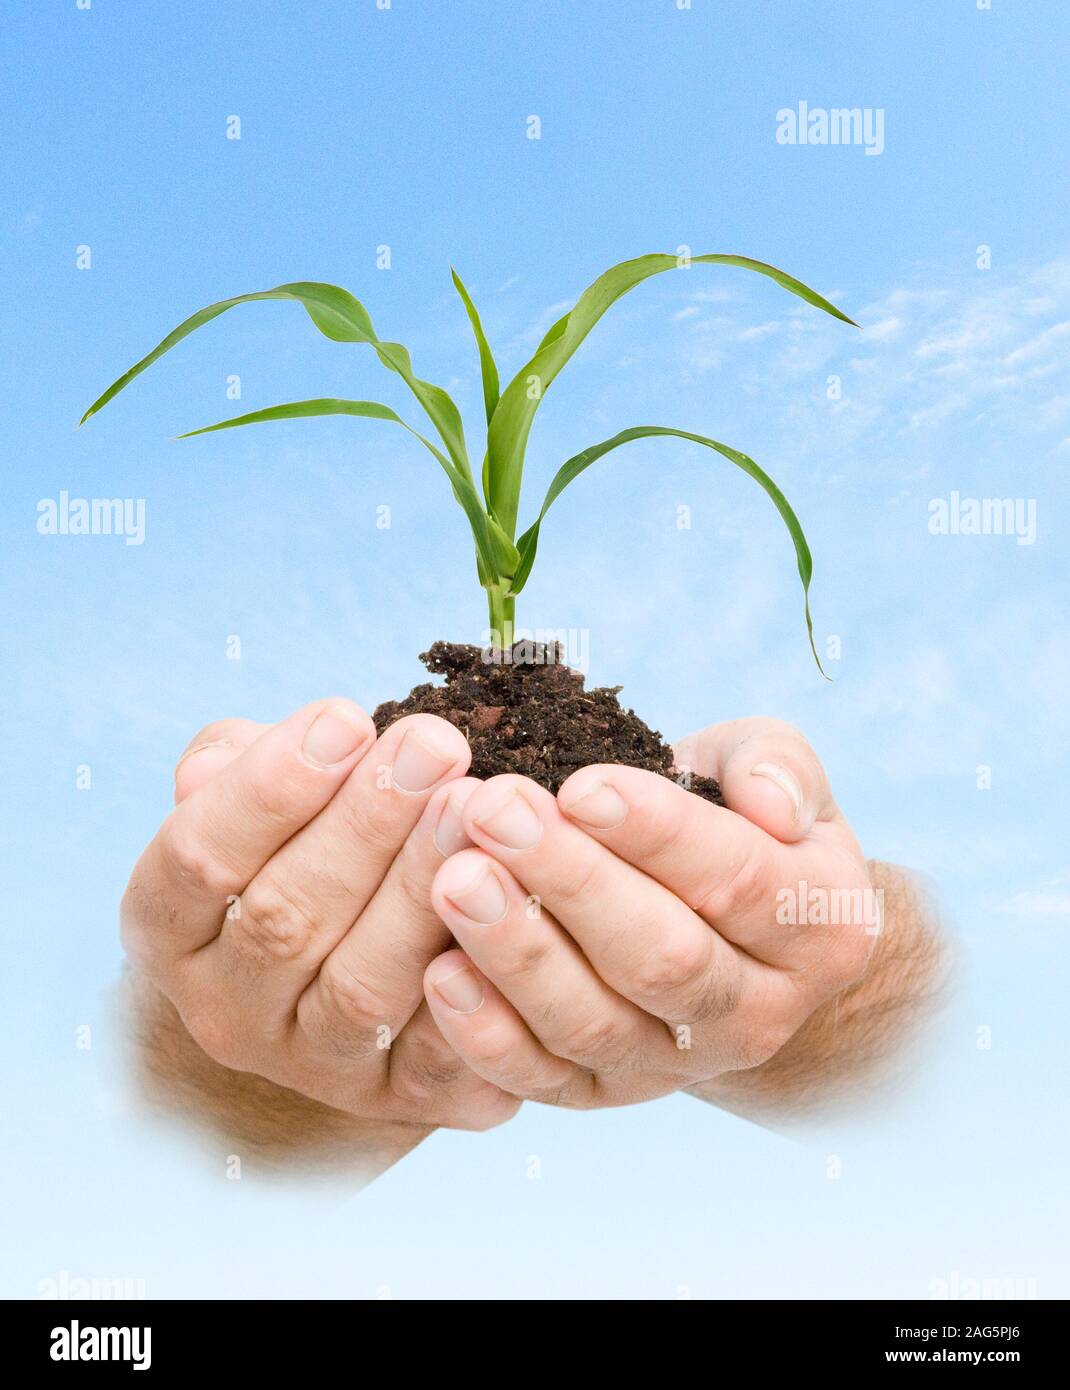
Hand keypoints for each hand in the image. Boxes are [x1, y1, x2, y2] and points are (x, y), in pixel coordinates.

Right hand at [121, 700, 520, 1131]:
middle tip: (437, 744)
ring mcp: (311, 1065)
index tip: (346, 717)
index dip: (269, 788)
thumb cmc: (293, 857)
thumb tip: (234, 756)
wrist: (329, 988)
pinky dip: (476, 990)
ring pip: (361, 988)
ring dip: (420, 893)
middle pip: (285, 920)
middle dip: (366, 824)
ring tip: (475, 808)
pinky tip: (514, 907)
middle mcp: (228, 1010)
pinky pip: (437, 1058)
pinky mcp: (398, 1100)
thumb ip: (234, 769)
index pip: (198, 859)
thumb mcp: (248, 803)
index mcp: (171, 930)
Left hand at [421, 718, 879, 1108]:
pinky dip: (488, 1036)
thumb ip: (777, 765)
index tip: (580, 785)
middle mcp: (758, 1012)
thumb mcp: (768, 770)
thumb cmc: (731, 819)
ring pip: (596, 1023)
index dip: (658, 834)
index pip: (739, 881)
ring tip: (453, 879)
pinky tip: (439, 973)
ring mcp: (679, 1065)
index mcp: (818, 926)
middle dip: (571, 882)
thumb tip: (770, 804)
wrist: (721, 923)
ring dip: (519, 953)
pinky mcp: (604, 1092)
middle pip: (663, 959)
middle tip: (492, 812)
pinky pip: (544, 1078)